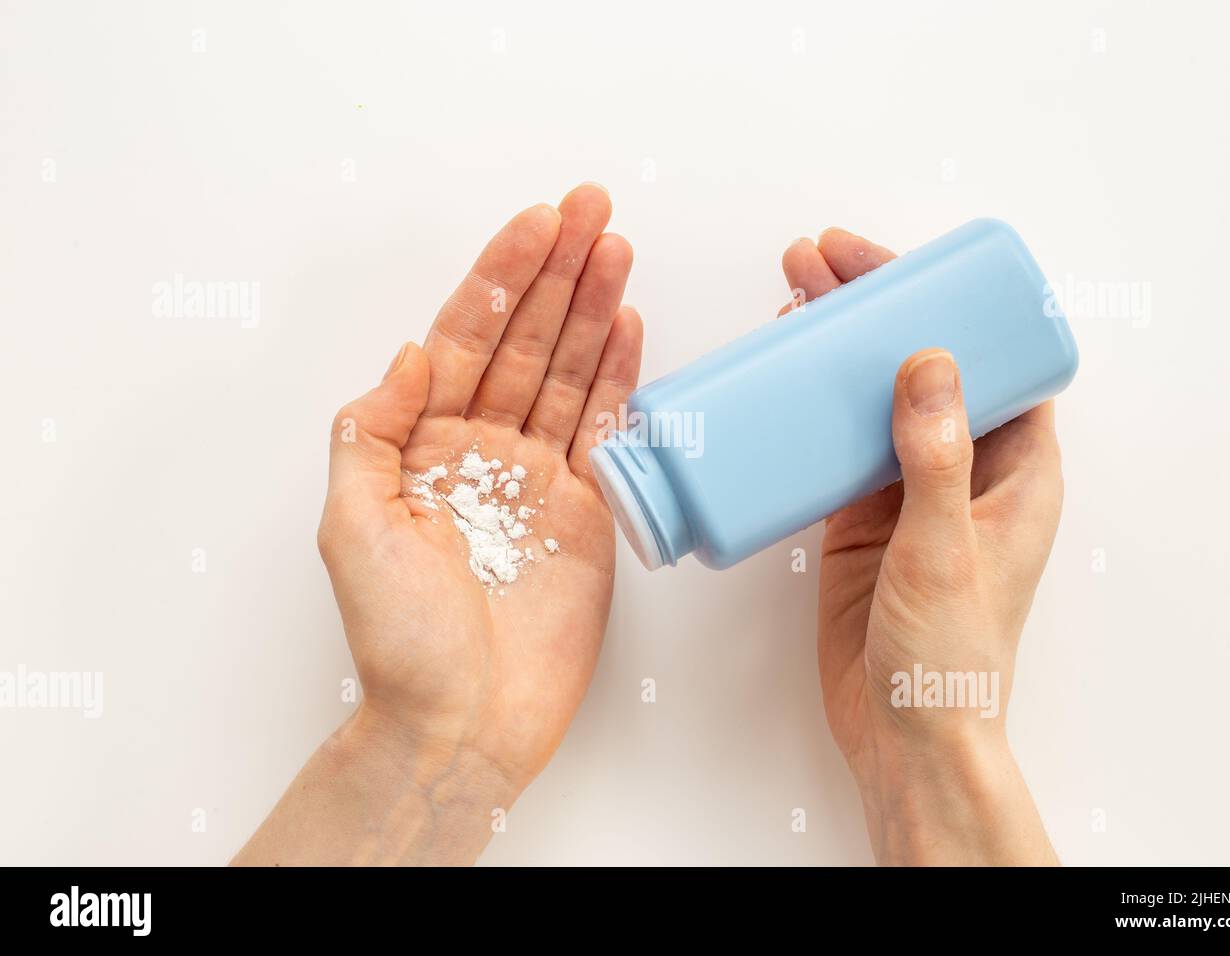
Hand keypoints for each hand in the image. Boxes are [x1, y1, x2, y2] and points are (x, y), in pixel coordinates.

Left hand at [235, 185, 641, 864]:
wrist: (460, 722)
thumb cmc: (397, 638)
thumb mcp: (351, 527)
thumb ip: (373, 432)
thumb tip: (414, 353)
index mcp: (423, 444)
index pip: (467, 337)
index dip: (501, 276)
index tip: (534, 224)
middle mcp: (483, 449)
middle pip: (526, 339)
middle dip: (557, 271)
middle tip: (591, 207)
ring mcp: (539, 477)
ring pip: (570, 372)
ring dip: (594, 308)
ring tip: (617, 249)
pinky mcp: (588, 512)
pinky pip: (607, 430)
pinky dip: (621, 377)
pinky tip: (629, 326)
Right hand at [782, 229, 1060, 864]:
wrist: (903, 736)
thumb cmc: (950, 655)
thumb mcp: (944, 548)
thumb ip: (936, 458)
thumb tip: (927, 358)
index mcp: (1017, 468)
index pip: (989, 356)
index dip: (942, 300)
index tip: (886, 263)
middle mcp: (964, 469)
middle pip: (919, 363)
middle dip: (872, 308)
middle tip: (817, 260)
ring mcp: (906, 493)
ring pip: (870, 398)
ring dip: (834, 349)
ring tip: (788, 299)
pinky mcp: (856, 520)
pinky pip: (831, 447)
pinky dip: (806, 410)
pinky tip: (776, 379)